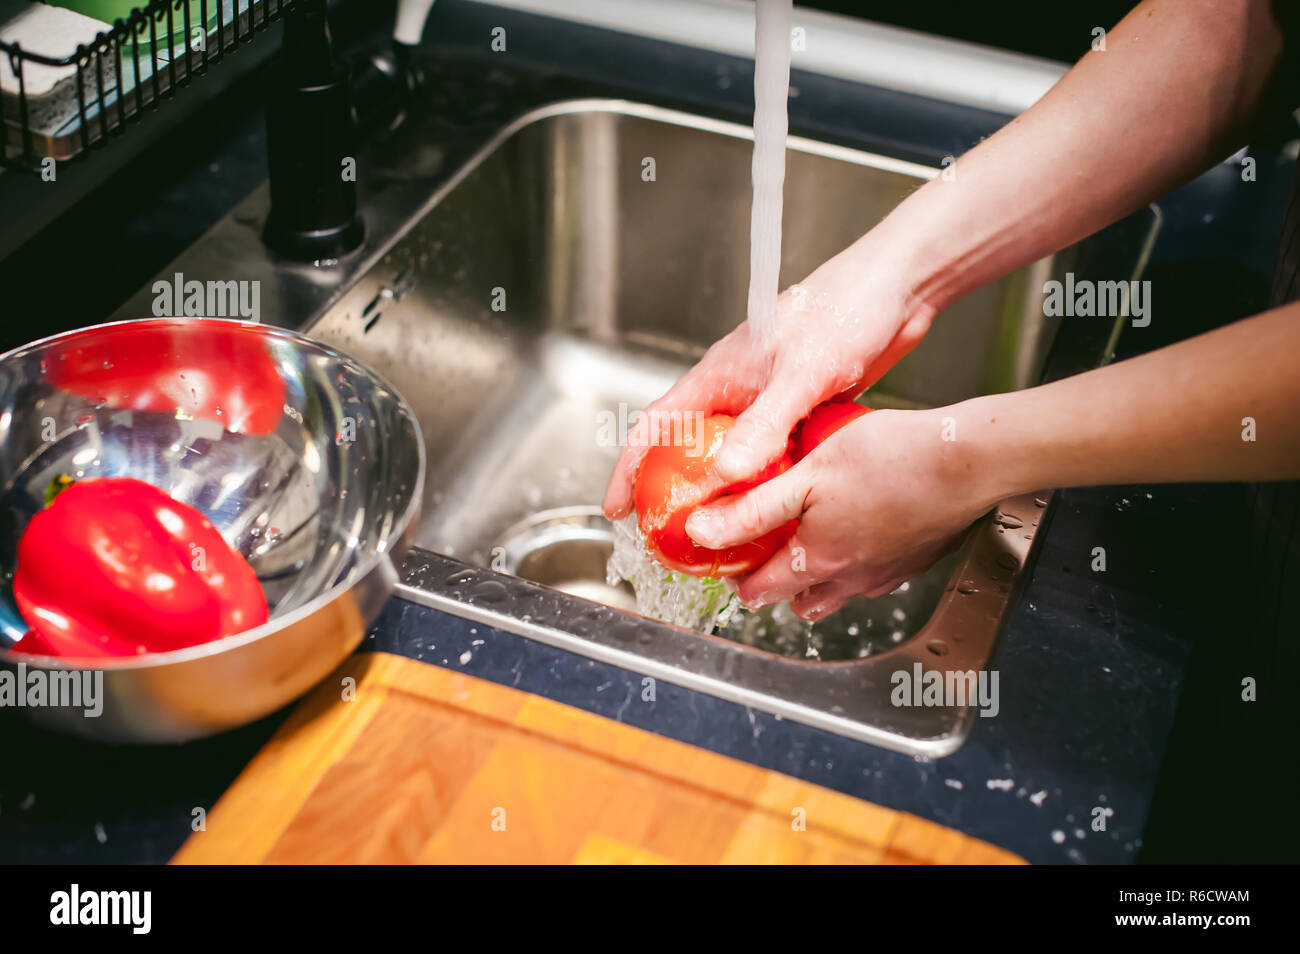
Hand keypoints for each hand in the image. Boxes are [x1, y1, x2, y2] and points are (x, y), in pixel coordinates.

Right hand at [601, 250, 937, 520]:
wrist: (897, 289)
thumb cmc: (846, 311)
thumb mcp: (803, 372)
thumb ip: (765, 423)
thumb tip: (727, 474)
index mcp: (721, 373)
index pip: (657, 424)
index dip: (630, 468)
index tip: (617, 509)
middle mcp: (739, 389)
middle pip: (691, 448)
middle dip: (676, 493)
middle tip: (672, 538)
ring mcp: (771, 401)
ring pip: (736, 458)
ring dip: (727, 495)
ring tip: (723, 538)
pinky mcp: (802, 410)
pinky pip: (775, 457)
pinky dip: (770, 485)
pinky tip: (780, 514)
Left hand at [681, 408, 998, 619]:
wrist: (967, 460)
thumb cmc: (888, 459)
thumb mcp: (804, 477)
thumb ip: (751, 509)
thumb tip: (700, 531)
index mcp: (818, 561)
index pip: (763, 590)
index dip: (739, 581)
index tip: (728, 567)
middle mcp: (852, 578)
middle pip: (802, 601)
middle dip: (779, 586)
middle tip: (767, 556)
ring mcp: (888, 573)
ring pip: (842, 592)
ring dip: (821, 578)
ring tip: (813, 542)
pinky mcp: (917, 558)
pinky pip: (877, 574)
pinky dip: (861, 561)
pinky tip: (863, 527)